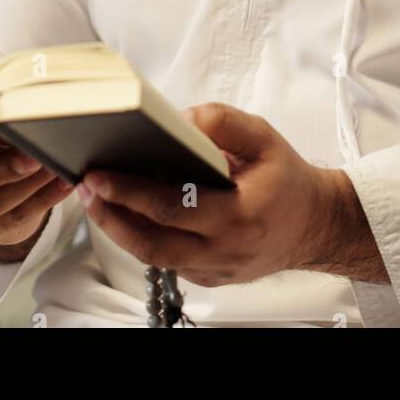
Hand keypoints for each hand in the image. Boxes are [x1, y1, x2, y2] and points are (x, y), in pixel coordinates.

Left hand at [75, 102, 342, 286]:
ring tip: (95, 201)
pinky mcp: (208, 278)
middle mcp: (224, 251)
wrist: (314, 225)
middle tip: (85, 189)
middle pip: (152, 242)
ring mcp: (214, 270)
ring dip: (118, 230)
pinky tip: (125, 214)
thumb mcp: (263, 137)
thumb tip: (178, 121)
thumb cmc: (286, 178)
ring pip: (154, 257)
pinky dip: (142, 238)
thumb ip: (220, 122)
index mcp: (239, 215)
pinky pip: (167, 260)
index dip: (131, 192)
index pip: (172, 207)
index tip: (100, 175)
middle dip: (111, 215)